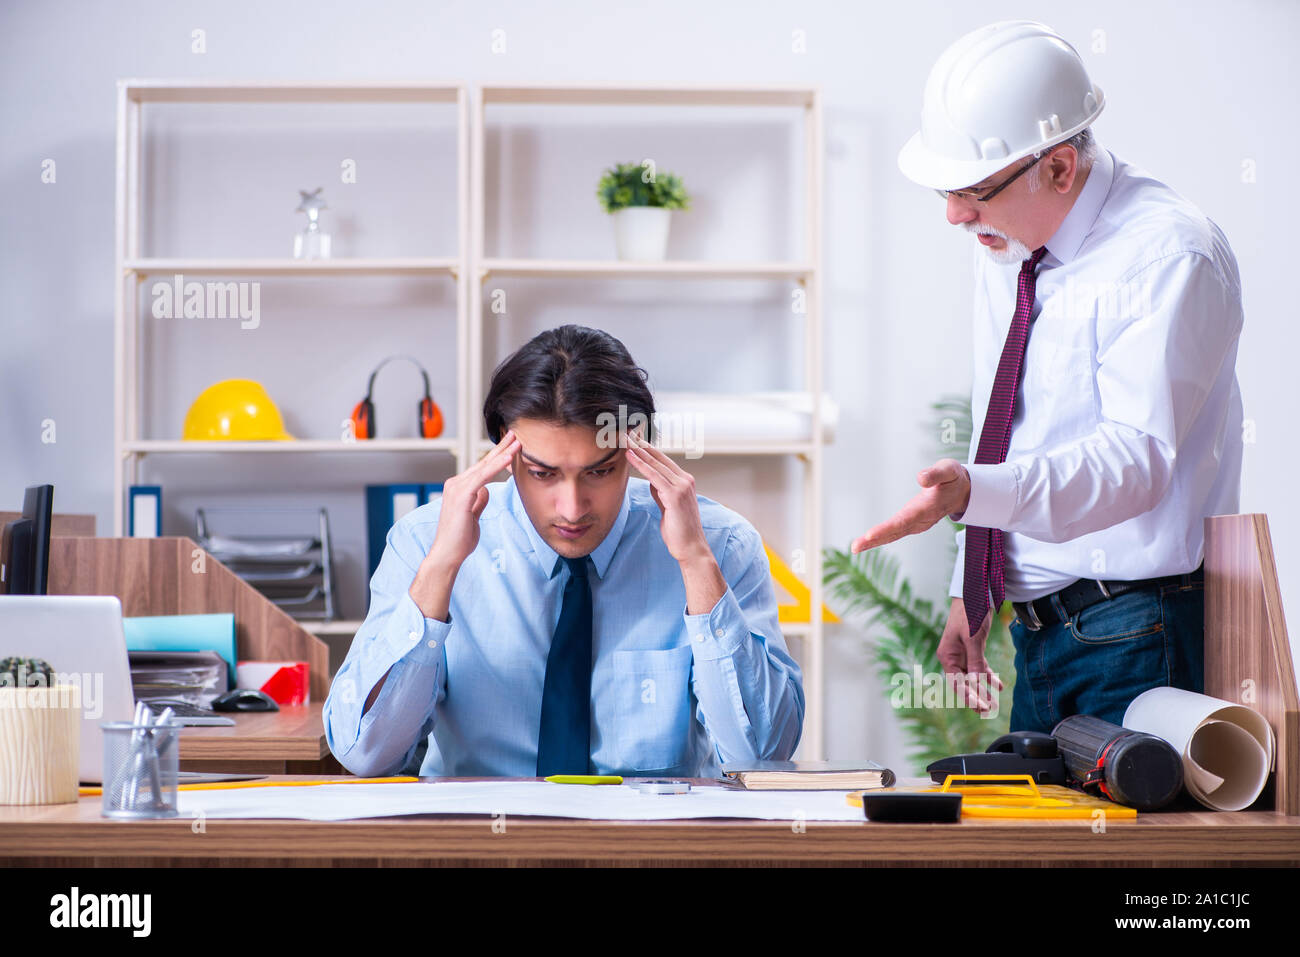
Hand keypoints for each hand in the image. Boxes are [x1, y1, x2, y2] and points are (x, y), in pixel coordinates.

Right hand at [409, 430, 519, 618]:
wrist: (448, 554)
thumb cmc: (459, 539)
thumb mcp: (472, 516)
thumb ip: (478, 501)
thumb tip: (485, 490)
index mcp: (459, 488)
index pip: (481, 468)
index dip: (496, 456)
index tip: (510, 446)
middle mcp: (455, 483)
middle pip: (483, 462)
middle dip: (500, 448)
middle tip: (514, 434)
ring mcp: (457, 487)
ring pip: (484, 466)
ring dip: (502, 453)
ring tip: (517, 441)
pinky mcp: (462, 494)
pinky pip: (483, 476)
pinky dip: (496, 466)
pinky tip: (508, 457)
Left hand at [624, 432, 710, 563]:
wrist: (690, 547)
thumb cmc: (679, 531)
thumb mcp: (668, 506)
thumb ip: (661, 491)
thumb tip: (652, 481)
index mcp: (685, 481)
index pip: (662, 460)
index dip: (647, 448)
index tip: (633, 438)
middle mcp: (686, 480)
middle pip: (659, 457)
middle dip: (641, 444)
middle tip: (625, 432)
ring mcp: (682, 486)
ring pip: (655, 463)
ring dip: (638, 450)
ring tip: (624, 439)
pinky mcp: (675, 495)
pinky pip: (654, 476)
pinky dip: (641, 464)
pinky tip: (630, 456)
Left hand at [851, 458, 970, 552]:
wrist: (963, 492)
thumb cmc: (953, 479)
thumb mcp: (949, 470)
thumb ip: (936, 474)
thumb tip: (921, 478)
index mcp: (927, 507)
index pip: (905, 520)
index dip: (887, 528)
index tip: (870, 534)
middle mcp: (921, 519)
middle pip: (895, 531)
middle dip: (875, 540)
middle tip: (855, 547)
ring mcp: (917, 523)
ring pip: (893, 534)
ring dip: (874, 542)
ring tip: (855, 547)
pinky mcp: (913, 523)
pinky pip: (895, 532)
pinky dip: (881, 537)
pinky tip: (867, 541)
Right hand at [937, 597, 1002, 712]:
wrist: (974, 594)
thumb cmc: (968, 613)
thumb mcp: (972, 638)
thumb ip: (974, 661)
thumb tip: (976, 683)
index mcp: (947, 656)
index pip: (956, 682)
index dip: (968, 696)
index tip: (980, 706)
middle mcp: (953, 657)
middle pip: (964, 683)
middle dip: (975, 697)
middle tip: (986, 711)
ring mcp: (963, 654)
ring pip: (973, 677)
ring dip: (983, 689)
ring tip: (993, 704)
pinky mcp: (973, 649)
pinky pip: (980, 667)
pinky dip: (988, 676)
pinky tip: (998, 686)